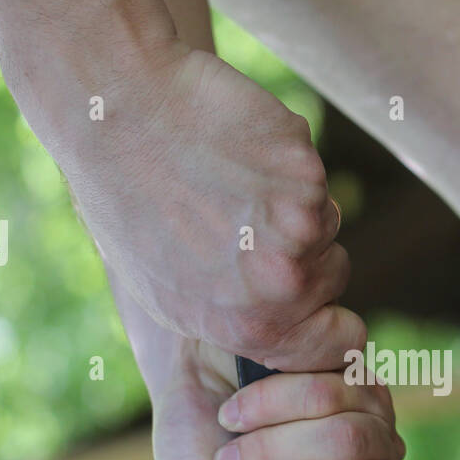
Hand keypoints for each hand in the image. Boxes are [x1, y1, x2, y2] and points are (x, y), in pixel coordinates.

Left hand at [56, 44, 363, 371]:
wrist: (117, 116)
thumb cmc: (130, 206)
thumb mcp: (171, 296)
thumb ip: (239, 317)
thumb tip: (280, 321)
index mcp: (253, 326)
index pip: (342, 343)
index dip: (335, 324)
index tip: (319, 302)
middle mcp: (284, 285)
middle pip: (334, 275)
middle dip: (303, 252)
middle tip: (240, 223)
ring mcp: (300, 228)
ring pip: (326, 221)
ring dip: (293, 204)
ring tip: (227, 184)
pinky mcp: (307, 173)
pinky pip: (314, 174)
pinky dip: (287, 161)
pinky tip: (237, 151)